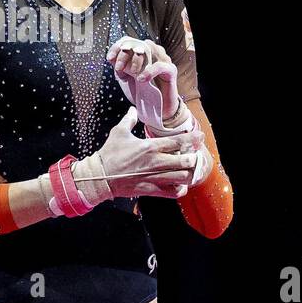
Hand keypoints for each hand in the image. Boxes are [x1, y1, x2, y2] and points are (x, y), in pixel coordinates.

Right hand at [73, 106, 204, 201]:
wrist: (100, 176)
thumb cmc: (109, 153)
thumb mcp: (119, 132)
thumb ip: (129, 119)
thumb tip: (132, 109)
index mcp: (150, 146)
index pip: (178, 141)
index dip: (192, 138)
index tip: (200, 136)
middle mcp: (156, 162)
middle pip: (186, 161)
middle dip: (194, 158)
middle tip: (195, 155)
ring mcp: (155, 177)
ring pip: (183, 177)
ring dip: (189, 173)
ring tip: (189, 170)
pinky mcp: (151, 189)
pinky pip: (173, 193)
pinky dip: (180, 189)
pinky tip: (179, 185)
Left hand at [106, 37, 182, 131]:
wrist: (157, 108)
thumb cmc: (142, 91)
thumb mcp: (127, 78)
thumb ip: (120, 67)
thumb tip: (111, 58)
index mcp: (142, 52)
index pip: (129, 40)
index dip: (118, 47)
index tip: (109, 58)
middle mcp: (153, 52)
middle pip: (138, 43)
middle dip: (125, 54)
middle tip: (119, 68)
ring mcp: (163, 59)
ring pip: (149, 49)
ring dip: (136, 60)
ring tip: (131, 73)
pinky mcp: (171, 70)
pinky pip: (160, 66)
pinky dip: (149, 71)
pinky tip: (141, 79)